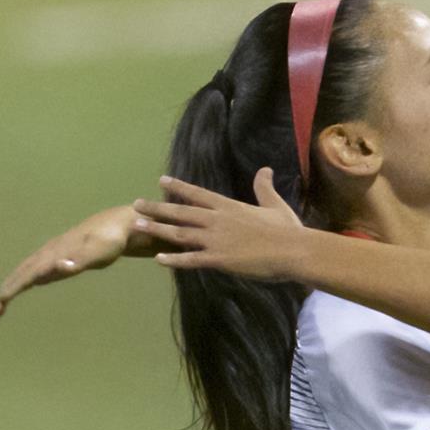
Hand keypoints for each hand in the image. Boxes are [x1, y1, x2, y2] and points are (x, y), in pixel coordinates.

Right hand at [0, 203, 147, 316]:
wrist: (117, 224)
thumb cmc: (110, 240)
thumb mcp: (98, 252)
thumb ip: (81, 260)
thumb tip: (61, 266)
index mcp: (54, 254)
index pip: (27, 275)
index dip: (12, 290)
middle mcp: (49, 253)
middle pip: (21, 274)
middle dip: (6, 292)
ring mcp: (53, 254)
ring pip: (26, 271)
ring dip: (12, 286)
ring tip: (0, 304)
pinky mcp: (60, 256)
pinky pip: (37, 270)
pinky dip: (27, 280)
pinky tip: (25, 285)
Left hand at [133, 170, 307, 279]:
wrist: (294, 251)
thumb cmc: (288, 230)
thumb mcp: (275, 205)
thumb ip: (264, 187)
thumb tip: (265, 169)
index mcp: (228, 207)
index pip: (197, 194)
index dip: (178, 187)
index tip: (161, 181)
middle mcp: (216, 220)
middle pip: (180, 212)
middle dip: (157, 208)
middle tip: (136, 205)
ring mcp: (215, 240)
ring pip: (179, 233)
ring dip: (157, 229)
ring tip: (137, 226)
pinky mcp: (219, 259)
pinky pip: (191, 259)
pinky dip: (174, 260)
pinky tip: (158, 259)